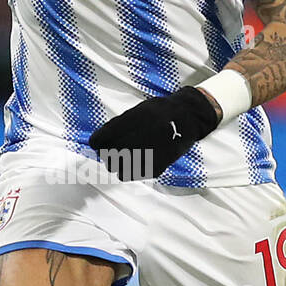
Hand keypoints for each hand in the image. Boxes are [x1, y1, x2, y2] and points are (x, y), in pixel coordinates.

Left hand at [88, 86, 219, 179]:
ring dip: (120, 165)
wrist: (187, 116)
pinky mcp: (156, 166)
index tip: (99, 145)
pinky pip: (135, 174)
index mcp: (128, 123)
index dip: (98, 144)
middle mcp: (135, 139)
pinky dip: (134, 170)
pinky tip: (140, 161)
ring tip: (128, 158)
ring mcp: (146, 154)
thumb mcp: (137, 111)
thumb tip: (100, 141)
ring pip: (120, 169)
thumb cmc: (160, 112)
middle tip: (115, 152)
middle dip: (109, 155)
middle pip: (108, 157)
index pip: (99, 141)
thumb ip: (118, 126)